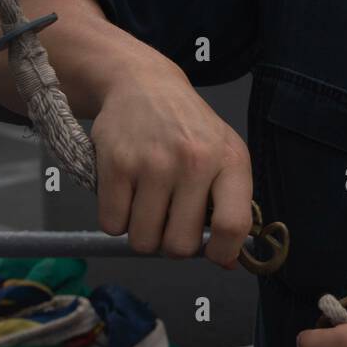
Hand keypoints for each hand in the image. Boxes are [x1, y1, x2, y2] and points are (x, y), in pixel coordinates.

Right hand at [91, 55, 253, 269]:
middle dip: (171, 243)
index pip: (233, 225)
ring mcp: (153, 163)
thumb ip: (231, 206)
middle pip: (179, 245)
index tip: (212, 252)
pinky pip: (112, 226)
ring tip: (148, 204)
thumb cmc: (189, 127)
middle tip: (170, 219)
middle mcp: (194, 161)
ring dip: (142, 233)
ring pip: (143, 241)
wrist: (144, 84)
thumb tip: (229, 263)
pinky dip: (116, 219)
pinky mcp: (116, 164)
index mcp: (230, 160)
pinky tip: (127, 194)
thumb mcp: (223, 154)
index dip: (222, 251)